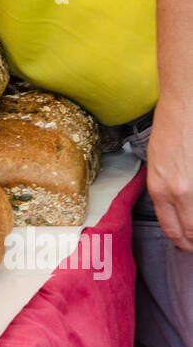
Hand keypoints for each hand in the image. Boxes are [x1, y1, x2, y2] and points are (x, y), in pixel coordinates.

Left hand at [146, 96, 192, 250]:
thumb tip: (179, 211)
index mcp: (160, 189)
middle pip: (192, 233)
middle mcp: (179, 192)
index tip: (188, 244)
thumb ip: (165, 191)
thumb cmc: (170, 127)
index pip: (173, 230)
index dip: (183, 242)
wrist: (186, 102)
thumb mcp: (156, 163)